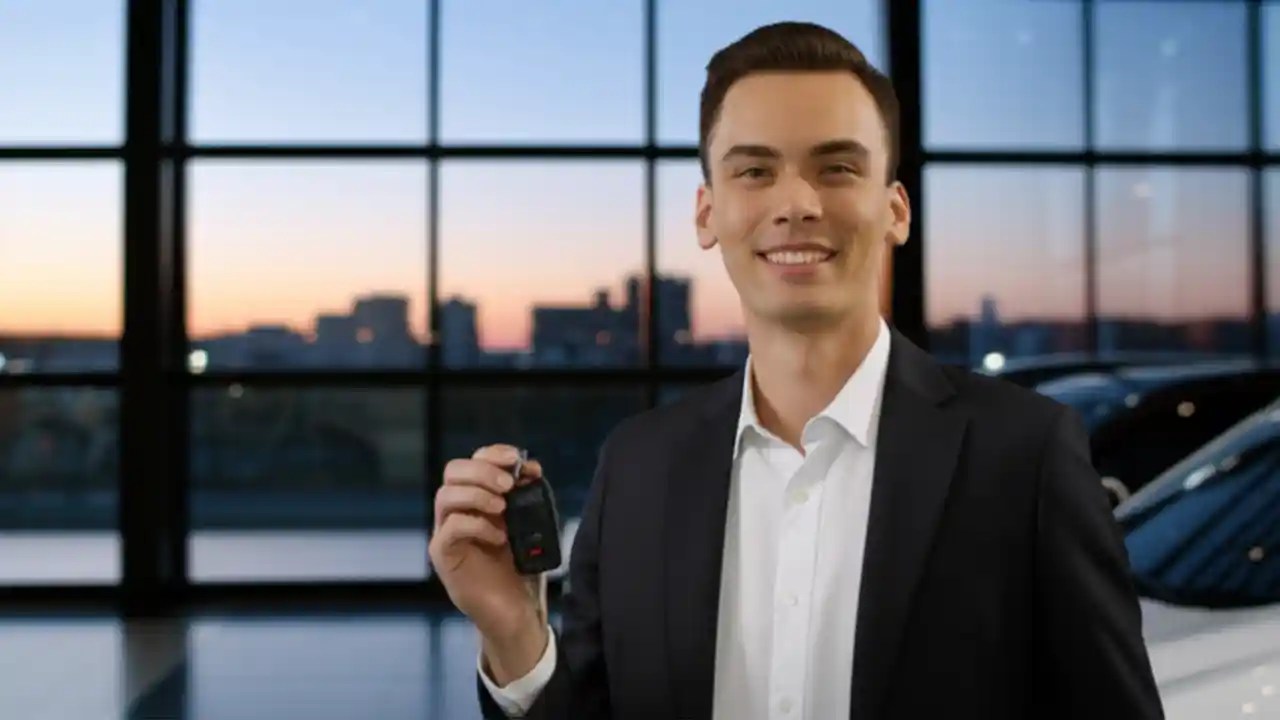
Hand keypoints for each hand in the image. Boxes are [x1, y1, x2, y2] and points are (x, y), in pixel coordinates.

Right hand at [429, 443, 548, 681]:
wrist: (517, 612)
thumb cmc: (522, 568)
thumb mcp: (530, 525)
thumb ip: (528, 497)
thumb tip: (532, 469)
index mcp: (477, 499)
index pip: (473, 461)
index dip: (494, 454)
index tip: (519, 460)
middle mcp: (458, 511)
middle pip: (453, 471)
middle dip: (483, 470)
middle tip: (509, 485)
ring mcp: (447, 533)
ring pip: (446, 495)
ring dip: (478, 495)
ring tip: (503, 508)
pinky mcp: (444, 556)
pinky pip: (450, 529)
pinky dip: (477, 525)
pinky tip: (499, 537)